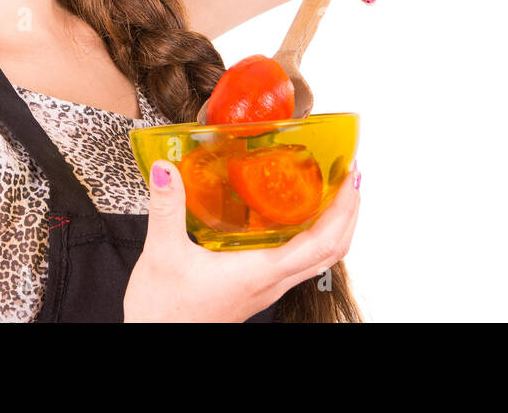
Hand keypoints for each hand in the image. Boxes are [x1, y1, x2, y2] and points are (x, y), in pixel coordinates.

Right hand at [123, 158, 360, 321]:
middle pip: (332, 251)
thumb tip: (166, 169)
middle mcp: (271, 282)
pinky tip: (292, 216)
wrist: (157, 339)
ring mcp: (267, 287)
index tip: (350, 179)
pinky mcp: (257, 288)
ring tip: (331, 192)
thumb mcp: (162, 254)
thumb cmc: (165, 311)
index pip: (321, 243)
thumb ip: (166, 209)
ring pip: (318, 259)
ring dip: (333, 226)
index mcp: (259, 272)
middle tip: (349, 176)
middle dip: (348, 213)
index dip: (344, 210)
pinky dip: (310, 236)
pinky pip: (299, 261)